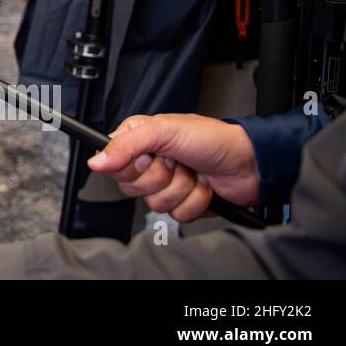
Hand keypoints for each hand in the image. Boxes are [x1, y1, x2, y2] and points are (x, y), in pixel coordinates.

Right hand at [87, 113, 259, 221]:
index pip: (113, 164)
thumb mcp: (164, 130)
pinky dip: (195, 201)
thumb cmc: (211, 138)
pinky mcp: (183, 203)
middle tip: (176, 161)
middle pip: (132, 187)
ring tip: (193, 172)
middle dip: (160, 177)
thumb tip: (96, 161)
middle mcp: (149, 163)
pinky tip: (203, 185)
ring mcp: (166, 185)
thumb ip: (126, 145)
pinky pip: (176, 215)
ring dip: (181, 188)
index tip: (149, 156)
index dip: (131, 165)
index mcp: (139, 141)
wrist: (248, 162)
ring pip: (155, 203)